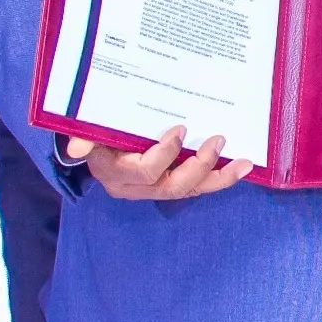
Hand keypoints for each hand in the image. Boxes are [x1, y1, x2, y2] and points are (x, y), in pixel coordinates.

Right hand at [61, 123, 252, 200]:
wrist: (93, 146)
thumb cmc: (94, 134)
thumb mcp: (85, 132)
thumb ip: (82, 138)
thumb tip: (77, 147)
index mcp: (116, 174)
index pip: (144, 171)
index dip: (165, 154)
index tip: (181, 129)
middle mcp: (136, 188)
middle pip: (172, 187)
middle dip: (198, 166)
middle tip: (218, 141)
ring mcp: (154, 189)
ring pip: (189, 191)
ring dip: (218, 178)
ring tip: (245, 164)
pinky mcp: (169, 185)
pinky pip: (196, 187)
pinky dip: (218, 178)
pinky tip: (240, 167)